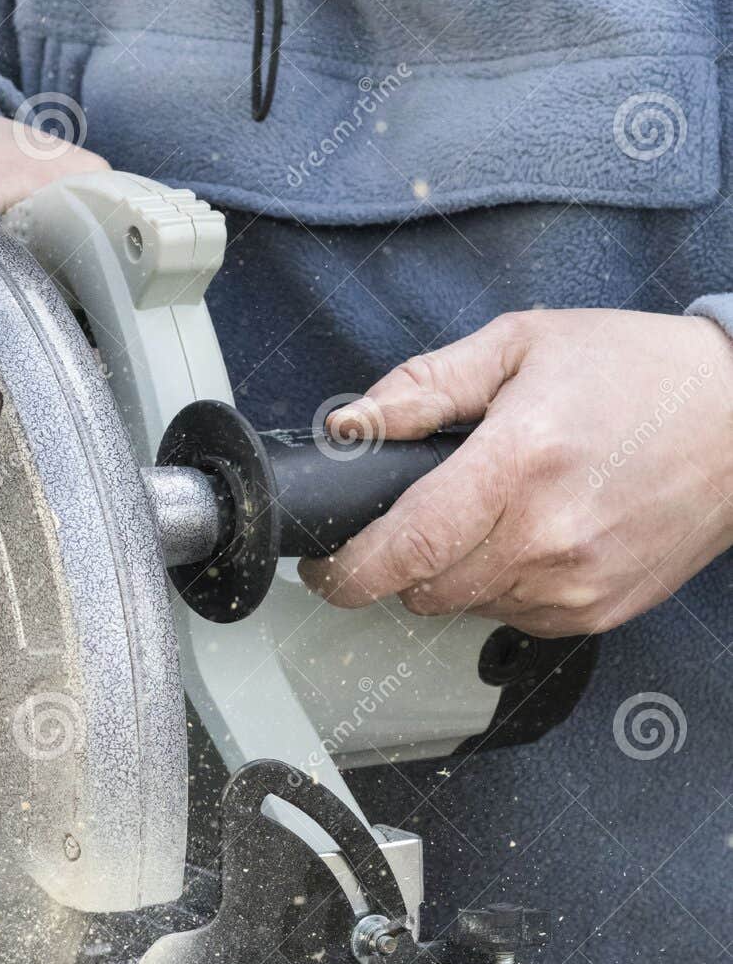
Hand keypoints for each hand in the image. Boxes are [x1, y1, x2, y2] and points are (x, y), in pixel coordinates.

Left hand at [299, 308, 732, 636]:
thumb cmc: (638, 374)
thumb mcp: (521, 345)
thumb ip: (425, 386)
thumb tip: (350, 424)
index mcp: (518, 464)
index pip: (405, 547)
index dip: (347, 570)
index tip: (324, 568)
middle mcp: (546, 535)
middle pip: (423, 589)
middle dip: (400, 562)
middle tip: (418, 516)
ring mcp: (575, 583)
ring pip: (463, 607)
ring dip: (454, 572)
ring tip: (495, 510)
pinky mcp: (597, 611)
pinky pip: (511, 617)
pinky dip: (502, 585)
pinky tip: (534, 534)